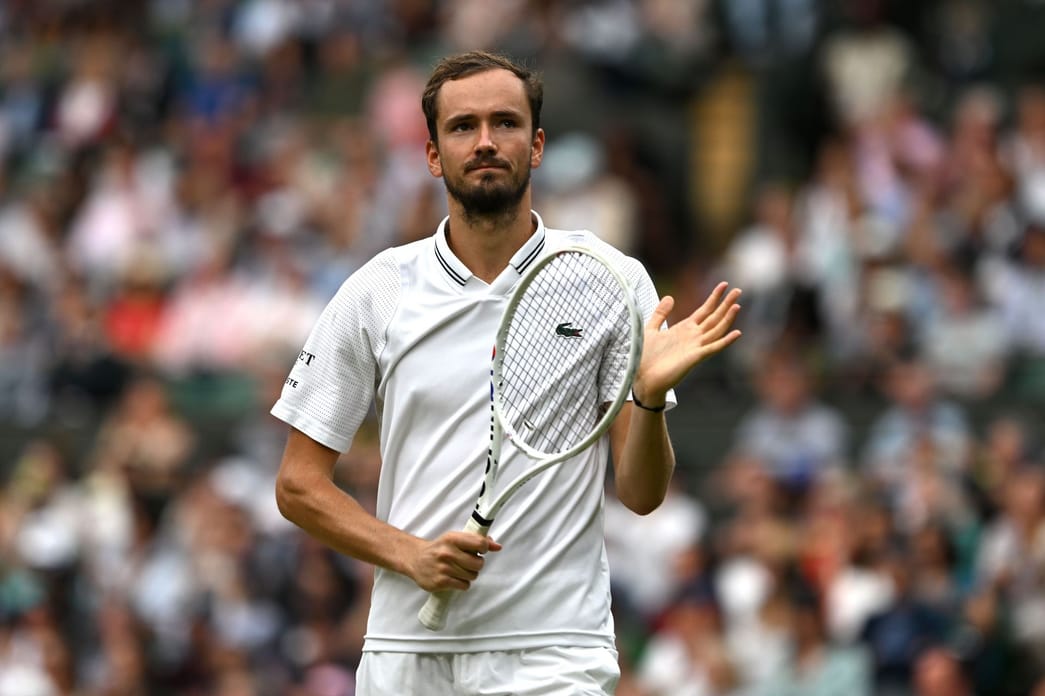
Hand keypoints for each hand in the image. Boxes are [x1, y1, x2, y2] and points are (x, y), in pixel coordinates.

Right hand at [408, 531, 502, 591]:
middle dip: (476, 564)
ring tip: (458, 570)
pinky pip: (464, 586)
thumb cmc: (439, 548)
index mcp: (452, 538)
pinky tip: (454, 578)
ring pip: (472, 576)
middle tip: (468, 563)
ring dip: (469, 575)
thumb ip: (476, 540)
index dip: (484, 548)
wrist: (415, 559)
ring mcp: (444, 568)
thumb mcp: (455, 539)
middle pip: (479, 563)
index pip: (480, 543)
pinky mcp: (440, 582)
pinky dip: (462, 584)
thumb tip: (497, 546)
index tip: (479, 550)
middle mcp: (448, 552)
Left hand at [632, 282, 741, 404]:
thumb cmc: (645, 357)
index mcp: (684, 329)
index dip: (714, 298)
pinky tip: (737, 333)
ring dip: (727, 318)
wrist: (642, 378)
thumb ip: (660, 314)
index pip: (704, 310)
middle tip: (738, 290)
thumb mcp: (651, 329)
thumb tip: (670, 297)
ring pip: (716, 329)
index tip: (724, 284)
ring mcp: (696, 347)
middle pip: (714, 317)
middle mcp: (693, 337)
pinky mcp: (695, 358)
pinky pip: (713, 348)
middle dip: (726, 304)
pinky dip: (725, 341)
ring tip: (737, 305)